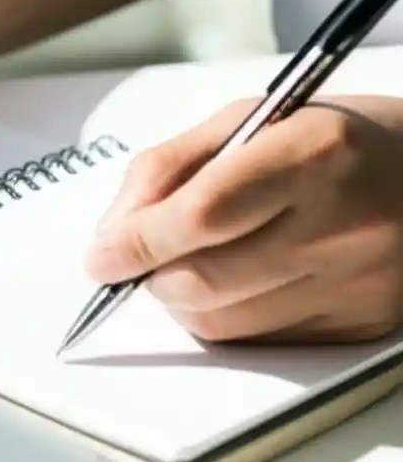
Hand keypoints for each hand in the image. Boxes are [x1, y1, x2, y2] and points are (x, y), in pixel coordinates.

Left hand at [85, 95, 402, 343]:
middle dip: (151, 275)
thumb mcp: (248, 121)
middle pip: (203, 281)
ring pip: (220, 322)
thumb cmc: (330, 140)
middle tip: (141, 257)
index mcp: (315, 153)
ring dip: (182, 299)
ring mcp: (359, 283)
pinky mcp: (361, 325)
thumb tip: (112, 236)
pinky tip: (245, 278)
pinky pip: (256, 340)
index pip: (203, 214)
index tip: (100, 256)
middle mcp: (345, 224)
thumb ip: (167, 170)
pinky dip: (225, 315)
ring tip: (200, 257)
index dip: (138, 242)